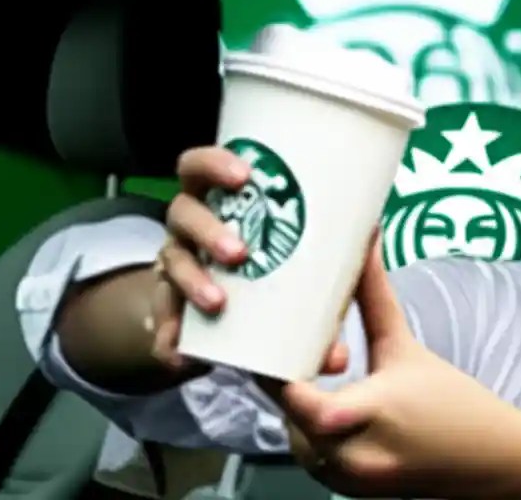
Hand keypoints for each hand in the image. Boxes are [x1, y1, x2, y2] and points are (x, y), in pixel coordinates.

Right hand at [151, 146, 350, 376]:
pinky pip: (161, 325)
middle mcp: (189, 230)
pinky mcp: (167, 312)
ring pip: (171, 262)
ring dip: (193, 279)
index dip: (214, 163)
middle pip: (182, 212)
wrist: (228, 324)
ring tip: (218, 302)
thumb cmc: (274, 271)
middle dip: (208, 229)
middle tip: (240, 253)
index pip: (199, 167)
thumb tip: (359, 286)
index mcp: (216, 203)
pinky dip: (169, 341)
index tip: (244, 176)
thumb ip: (328, 283)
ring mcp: (174, 267)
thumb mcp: (302, 267)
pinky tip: (183, 356)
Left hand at [269, 238, 520, 499]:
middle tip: (285, 347)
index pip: (302, 400)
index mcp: (374, 413)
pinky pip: (307, 454)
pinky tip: (318, 402)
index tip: (264, 339)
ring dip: (293, 407)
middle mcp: (355, 454)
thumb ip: (374, 295)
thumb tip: (364, 241)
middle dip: (284, 381)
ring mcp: (347, 478)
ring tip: (304, 372)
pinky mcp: (344, 490)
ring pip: (292, 436)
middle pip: (289, 414)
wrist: (487, 460)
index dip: (275, 372)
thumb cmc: (454, 404)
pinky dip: (306, 429)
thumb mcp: (405, 346)